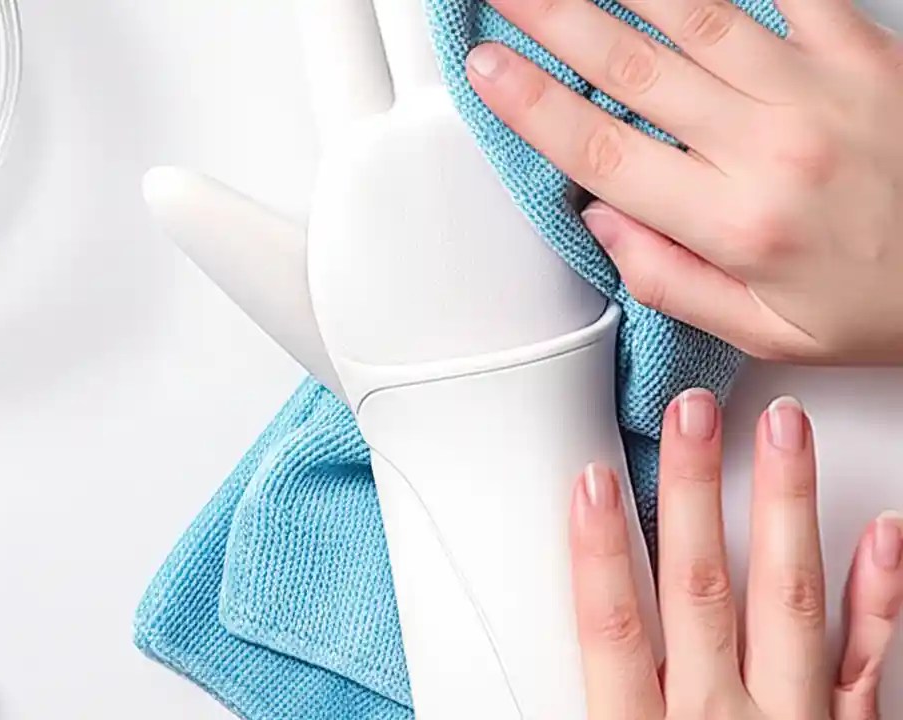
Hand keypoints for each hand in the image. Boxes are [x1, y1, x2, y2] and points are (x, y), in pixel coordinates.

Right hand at [464, 0, 902, 363]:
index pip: (603, 151)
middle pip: (633, 69)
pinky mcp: (863, 49)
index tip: (487, 68)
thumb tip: (603, 225)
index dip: (531, 105)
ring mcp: (820, 86)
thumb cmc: (892, 302)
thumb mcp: (769, 333)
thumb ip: (672, 283)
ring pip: (694, 18)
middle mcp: (772, 145)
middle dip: (554, 21)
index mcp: (738, 223)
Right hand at [571, 391, 902, 717]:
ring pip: (788, 601)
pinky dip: (877, 594)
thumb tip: (531, 687)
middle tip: (693, 416)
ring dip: (785, 505)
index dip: (600, 550)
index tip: (594, 482)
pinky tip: (881, 533)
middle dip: (694, 491)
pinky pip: (866, 662)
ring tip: (783, 430)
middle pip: (700, 589)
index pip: (614, 627)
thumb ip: (598, 706)